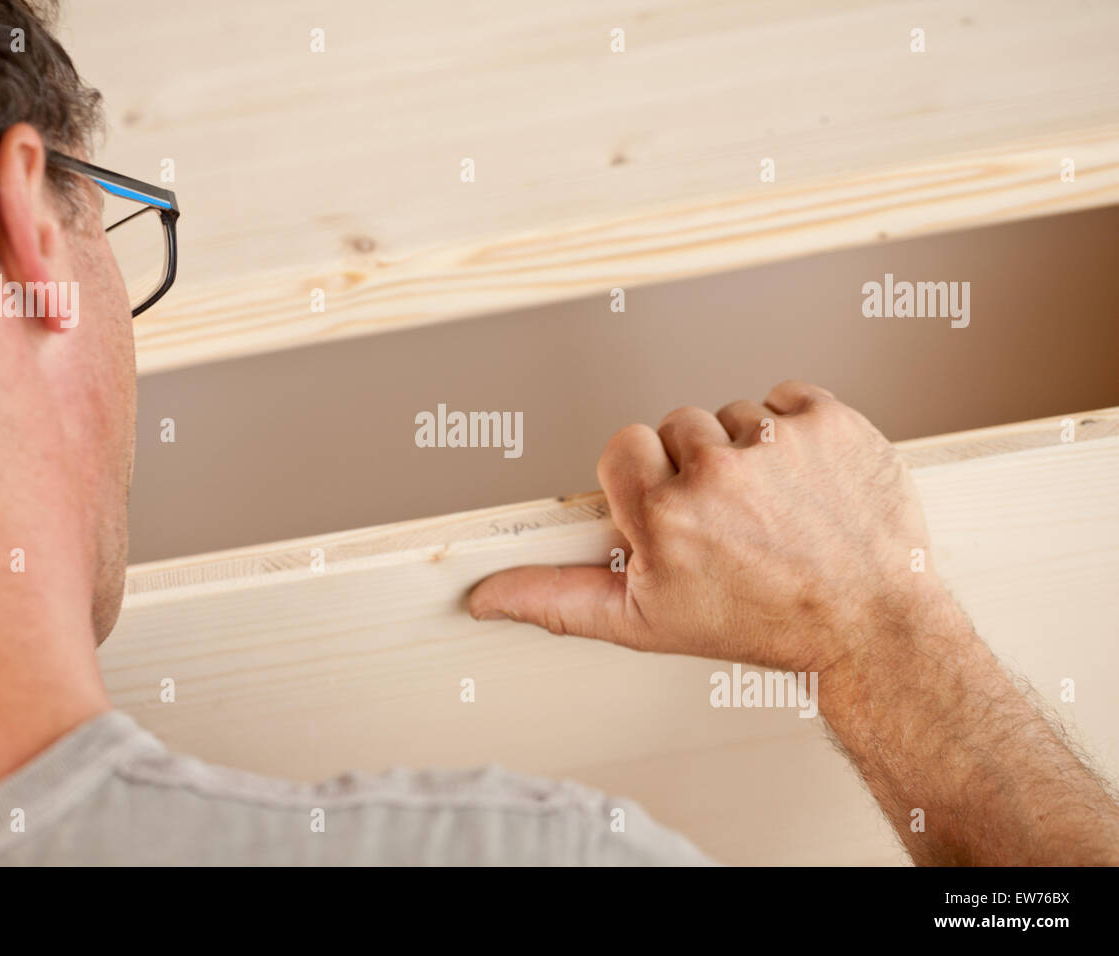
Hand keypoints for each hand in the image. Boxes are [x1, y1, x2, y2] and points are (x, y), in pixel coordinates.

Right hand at [469, 380, 946, 673]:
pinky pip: (789, 397)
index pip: (623, 445)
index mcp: (664, 517)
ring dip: (749, 451)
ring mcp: (778, 445)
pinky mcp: (831, 423)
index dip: (647, 478)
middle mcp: (717, 475)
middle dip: (697, 466)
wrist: (870, 625)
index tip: (674, 508)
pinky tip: (807, 479)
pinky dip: (797, 430)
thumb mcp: (645, 623)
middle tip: (732, 519)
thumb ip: (557, 598)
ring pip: (734, 413)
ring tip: (775, 505)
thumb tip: (486, 597)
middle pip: (678, 426)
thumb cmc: (761, 626)